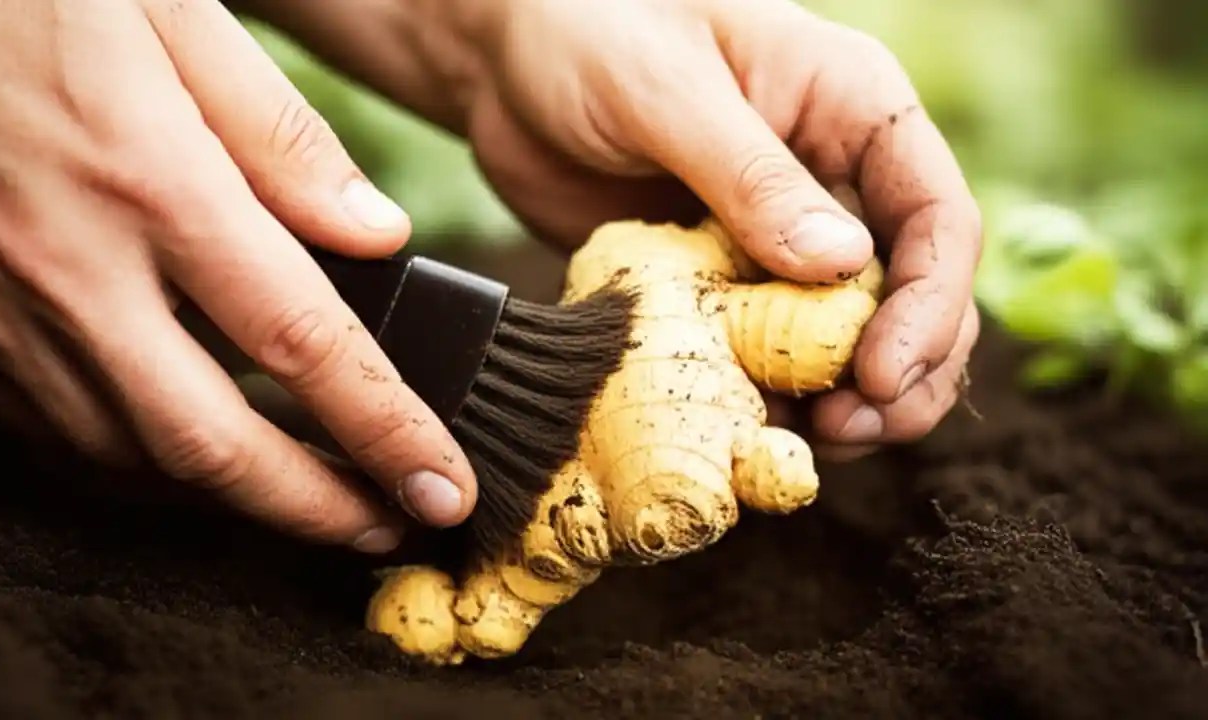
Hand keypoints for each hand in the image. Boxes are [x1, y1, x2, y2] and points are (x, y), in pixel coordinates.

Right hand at [0, 0, 476, 551]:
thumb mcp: (173, 16)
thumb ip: (282, 136)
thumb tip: (377, 237)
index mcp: (149, 182)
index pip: (302, 343)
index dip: (386, 433)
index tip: (441, 487)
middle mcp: (67, 271)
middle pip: (212, 445)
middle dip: (315, 509)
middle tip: (388, 529)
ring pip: (128, 459)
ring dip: (231, 496)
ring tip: (309, 497)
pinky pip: (51, 435)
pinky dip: (136, 461)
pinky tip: (190, 448)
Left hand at [457, 0, 981, 459]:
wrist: (503, 64)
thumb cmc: (588, 33)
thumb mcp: (667, 91)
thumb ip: (751, 176)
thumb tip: (841, 267)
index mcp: (852, 108)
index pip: (935, 216)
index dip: (928, 306)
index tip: (881, 376)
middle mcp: (832, 178)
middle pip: (912, 292)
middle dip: (900, 371)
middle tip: (850, 431)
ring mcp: (779, 236)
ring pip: (847, 334)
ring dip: (842, 397)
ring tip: (804, 441)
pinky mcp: (724, 279)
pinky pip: (766, 351)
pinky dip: (769, 396)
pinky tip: (746, 427)